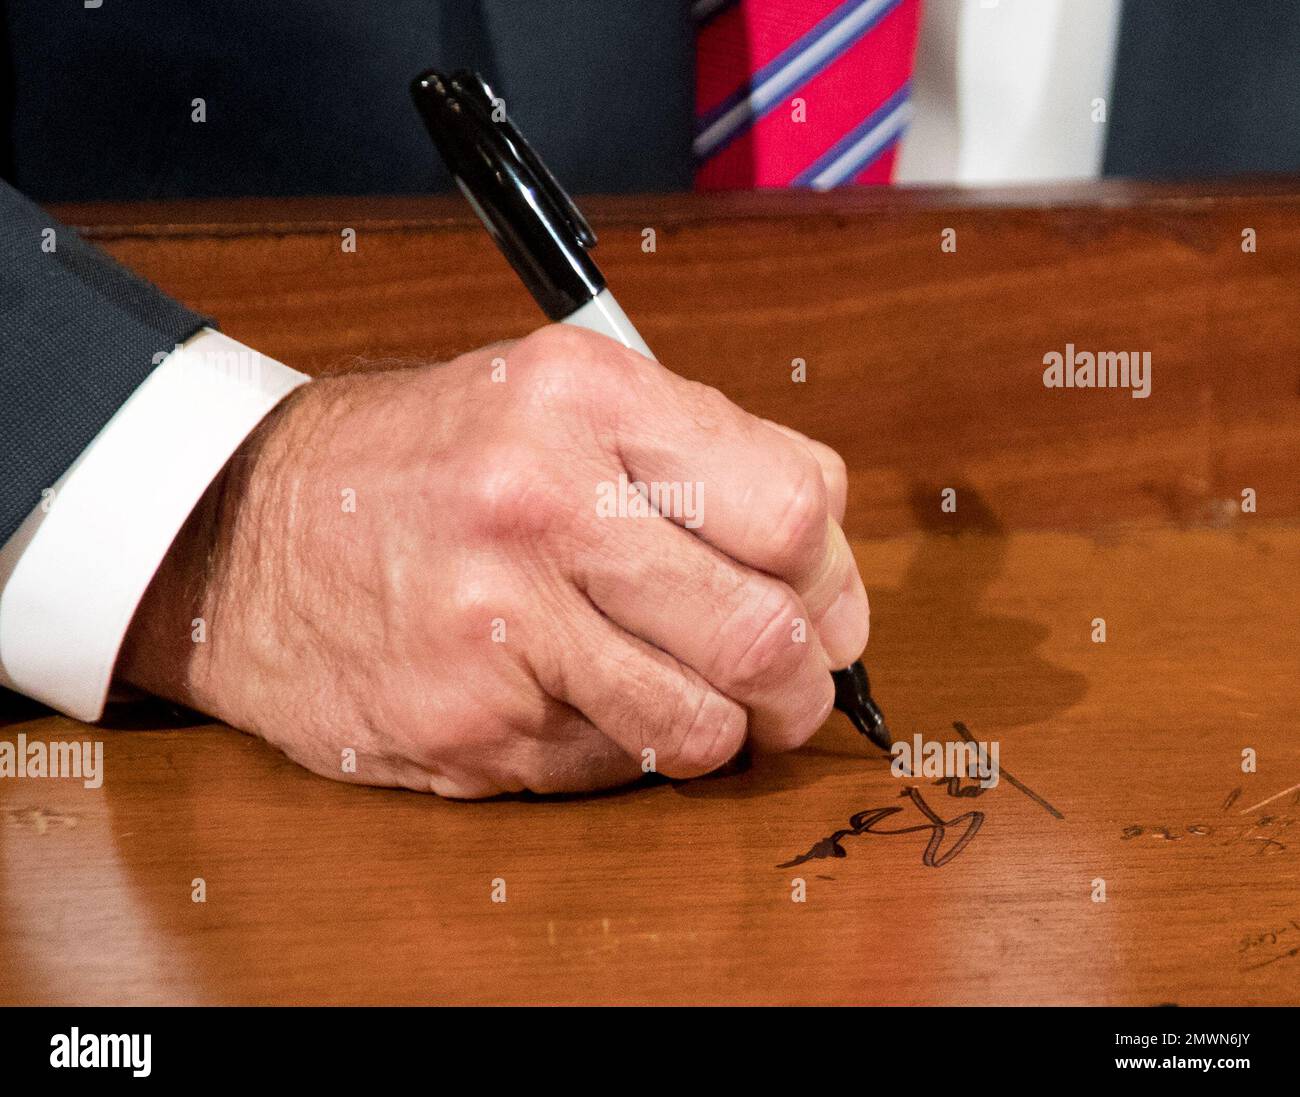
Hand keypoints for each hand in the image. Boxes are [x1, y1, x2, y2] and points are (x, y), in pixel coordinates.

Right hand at [118, 325, 869, 796]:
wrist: (243, 534)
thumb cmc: (417, 466)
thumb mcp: (551, 399)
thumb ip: (692, 454)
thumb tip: (821, 553)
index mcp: (584, 399)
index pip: (794, 506)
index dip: (835, 575)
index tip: (826, 605)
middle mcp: (543, 503)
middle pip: (763, 630)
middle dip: (806, 683)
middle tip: (798, 690)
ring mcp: (500, 624)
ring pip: (700, 724)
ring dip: (726, 732)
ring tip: (701, 709)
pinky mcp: (466, 721)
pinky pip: (612, 767)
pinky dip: (627, 751)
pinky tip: (585, 705)